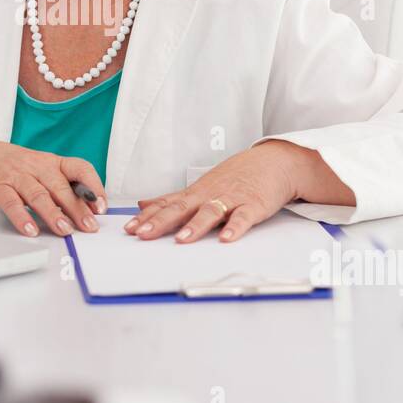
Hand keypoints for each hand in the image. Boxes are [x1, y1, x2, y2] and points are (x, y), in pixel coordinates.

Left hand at [125, 142, 303, 244]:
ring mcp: (231, 199)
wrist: (273, 162)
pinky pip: (243, 218)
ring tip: (182, 240)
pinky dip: (235, 228)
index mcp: (196, 193)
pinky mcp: (253, 205)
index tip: (129, 228)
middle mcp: (209, 195)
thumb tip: (142, 204)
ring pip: (210, 213)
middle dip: (161, 222)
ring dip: (195, 226)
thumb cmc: (235, 177)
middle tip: (144, 234)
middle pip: (182, 208)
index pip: (167, 205)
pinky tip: (225, 239)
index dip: (148, 217)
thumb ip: (173, 198)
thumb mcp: (200, 185)